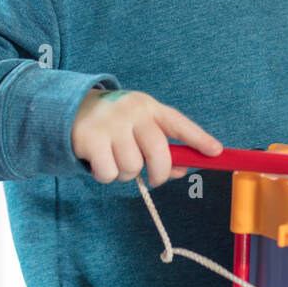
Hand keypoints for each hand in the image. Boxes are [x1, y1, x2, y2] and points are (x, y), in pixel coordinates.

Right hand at [71, 88, 221, 187]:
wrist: (71, 109)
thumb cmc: (116, 123)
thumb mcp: (140, 127)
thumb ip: (162, 147)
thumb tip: (182, 170)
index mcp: (149, 108)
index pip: (178, 123)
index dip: (199, 138)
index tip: (216, 152)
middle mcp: (133, 112)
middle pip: (158, 153)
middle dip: (159, 173)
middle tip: (154, 179)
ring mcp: (111, 124)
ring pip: (133, 167)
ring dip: (127, 174)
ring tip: (116, 160)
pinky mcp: (91, 138)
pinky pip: (109, 173)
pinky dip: (106, 175)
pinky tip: (100, 162)